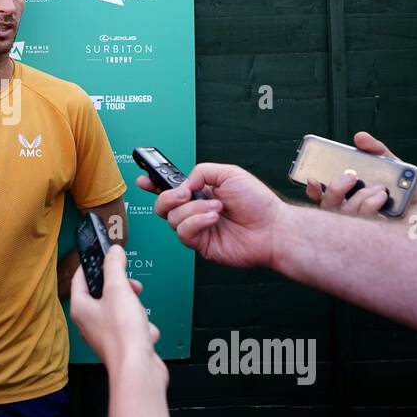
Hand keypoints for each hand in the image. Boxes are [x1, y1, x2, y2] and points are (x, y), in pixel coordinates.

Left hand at [70, 245, 165, 385]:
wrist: (138, 369)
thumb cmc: (123, 334)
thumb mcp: (119, 289)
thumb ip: (114, 266)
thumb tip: (113, 251)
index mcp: (80, 308)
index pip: (80, 278)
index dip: (93, 264)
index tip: (105, 256)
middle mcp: (89, 322)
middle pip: (104, 294)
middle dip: (122, 289)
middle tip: (132, 286)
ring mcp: (106, 335)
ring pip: (122, 311)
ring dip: (136, 310)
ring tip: (139, 315)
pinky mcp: (122, 345)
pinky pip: (133, 328)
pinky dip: (142, 329)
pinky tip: (144, 334)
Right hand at [140, 163, 285, 269]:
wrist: (272, 228)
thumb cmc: (257, 202)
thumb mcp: (229, 173)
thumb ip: (201, 172)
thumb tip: (183, 184)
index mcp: (201, 191)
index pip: (171, 187)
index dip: (154, 183)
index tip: (143, 179)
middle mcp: (195, 210)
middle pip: (162, 205)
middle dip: (168, 196)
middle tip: (185, 193)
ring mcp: (197, 228)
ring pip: (172, 218)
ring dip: (194, 209)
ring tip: (217, 208)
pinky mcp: (200, 244)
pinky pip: (184, 232)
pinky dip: (196, 222)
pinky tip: (213, 218)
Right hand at [304, 131, 416, 224]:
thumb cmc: (414, 191)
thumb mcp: (394, 165)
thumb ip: (377, 151)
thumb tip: (359, 138)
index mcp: (354, 197)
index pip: (324, 198)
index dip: (314, 191)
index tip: (312, 179)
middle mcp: (354, 215)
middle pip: (328, 209)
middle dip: (333, 191)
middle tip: (350, 177)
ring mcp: (364, 228)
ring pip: (344, 216)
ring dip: (359, 198)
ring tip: (380, 189)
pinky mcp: (377, 236)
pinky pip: (362, 224)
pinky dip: (369, 206)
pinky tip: (382, 198)